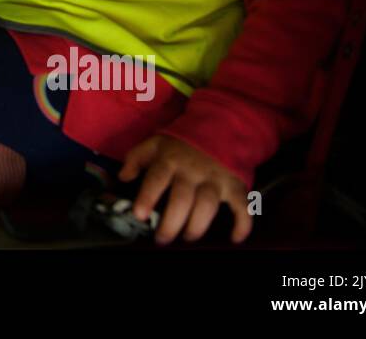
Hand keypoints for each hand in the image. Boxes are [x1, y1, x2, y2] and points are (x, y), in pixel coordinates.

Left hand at [119, 134, 252, 245]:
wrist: (219, 127)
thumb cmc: (181, 143)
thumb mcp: (154, 143)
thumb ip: (136, 158)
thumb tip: (123, 177)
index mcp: (170, 159)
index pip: (156, 178)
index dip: (147, 197)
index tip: (139, 215)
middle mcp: (192, 170)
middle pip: (182, 199)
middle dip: (171, 223)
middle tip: (162, 239)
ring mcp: (215, 178)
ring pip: (207, 205)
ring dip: (197, 226)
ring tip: (187, 238)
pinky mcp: (234, 185)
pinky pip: (241, 205)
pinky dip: (242, 223)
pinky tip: (234, 238)